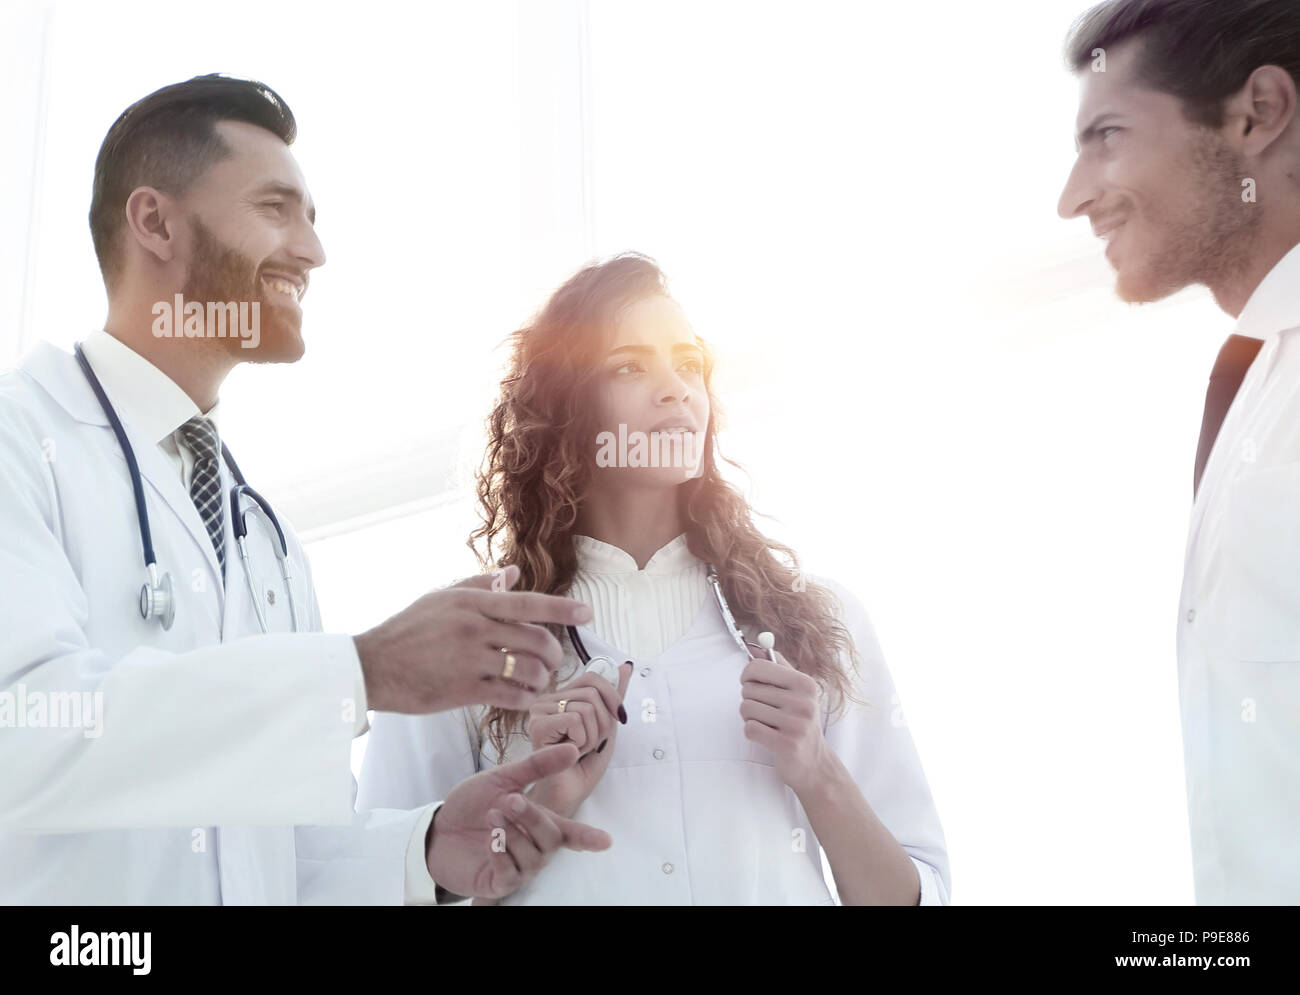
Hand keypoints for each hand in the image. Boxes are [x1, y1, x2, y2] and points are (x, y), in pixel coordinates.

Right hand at [354, 565, 592, 712]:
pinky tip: (524, 697)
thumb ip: (479, 585)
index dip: (562, 609)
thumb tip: (514, 575)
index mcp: (472, 603)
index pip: (528, 603)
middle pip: (536, 639)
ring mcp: (470, 661)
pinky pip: (510, 695)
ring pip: (527, 669)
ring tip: (538, 681)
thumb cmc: (407, 629)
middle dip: (553, 653)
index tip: (588, 614)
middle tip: (553, 660)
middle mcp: (475, 629)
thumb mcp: (440, 598)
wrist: (373, 666)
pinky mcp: (463, 691)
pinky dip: (525, 698)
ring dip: (541, 678)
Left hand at [425, 743, 611, 900]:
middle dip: (532, 817)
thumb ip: (537, 767)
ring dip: (513, 833)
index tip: (606, 841)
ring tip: (491, 816)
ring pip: (533, 856)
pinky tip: (489, 839)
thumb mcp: (502, 778)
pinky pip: (510, 874)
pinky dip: (501, 853)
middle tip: (509, 800)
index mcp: (537, 823)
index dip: (587, 837)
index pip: (569, 831)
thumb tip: (572, 749)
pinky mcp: (497, 884)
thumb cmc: (471, 805)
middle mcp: (532, 848)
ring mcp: (517, 868)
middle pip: (550, 838)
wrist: (437, 827)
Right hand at [525, 662, 633, 816]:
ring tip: (578, 750)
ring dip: (592, 736)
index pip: (594, 677)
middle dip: (603, 723)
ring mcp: (539, 711)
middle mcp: (547, 700)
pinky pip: (576, 720)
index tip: (615, 720)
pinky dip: (582, 741)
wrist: (569, 794)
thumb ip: (614, 696)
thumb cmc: (584, 764)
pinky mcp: (537, 726)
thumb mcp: (607, 724)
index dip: (612, 698)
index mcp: (562, 696)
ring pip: (587, 707)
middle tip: (589, 743)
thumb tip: (626, 666)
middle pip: (593, 692)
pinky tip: (569, 753)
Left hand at [739, 648, 830, 793]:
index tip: (750, 682)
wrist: (814, 762)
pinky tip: (766, 736)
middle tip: (765, 710)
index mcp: (805, 684)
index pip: (759, 667)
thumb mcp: (796, 691)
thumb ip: (777, 666)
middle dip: (750, 700)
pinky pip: (749, 729)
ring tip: (767, 724)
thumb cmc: (800, 721)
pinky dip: (752, 732)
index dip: (747, 675)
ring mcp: (796, 724)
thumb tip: (754, 647)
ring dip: (750, 718)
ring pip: (746, 709)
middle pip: (748, 689)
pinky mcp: (786, 744)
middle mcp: (803, 702)